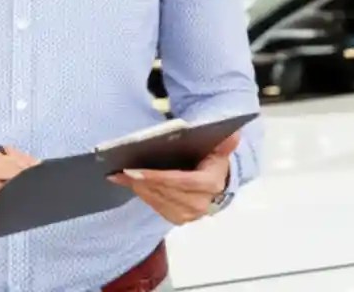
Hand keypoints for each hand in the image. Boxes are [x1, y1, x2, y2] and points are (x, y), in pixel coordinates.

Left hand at [108, 132, 238, 224]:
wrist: (218, 181)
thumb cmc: (214, 160)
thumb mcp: (220, 147)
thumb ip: (226, 142)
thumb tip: (233, 135)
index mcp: (211, 184)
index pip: (182, 182)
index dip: (157, 177)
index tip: (135, 171)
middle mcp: (201, 204)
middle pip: (166, 192)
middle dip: (141, 182)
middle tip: (121, 170)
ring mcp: (190, 214)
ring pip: (158, 201)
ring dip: (138, 188)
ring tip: (120, 175)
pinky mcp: (179, 219)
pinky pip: (156, 207)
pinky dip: (142, 195)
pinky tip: (128, 183)